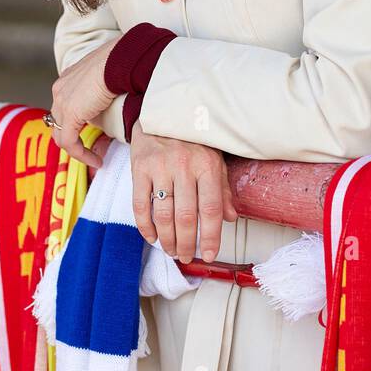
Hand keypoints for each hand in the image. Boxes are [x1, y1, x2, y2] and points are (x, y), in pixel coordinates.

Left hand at [48, 38, 121, 168]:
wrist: (119, 59)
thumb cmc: (121, 63)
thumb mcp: (107, 77)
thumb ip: (102, 91)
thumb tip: (110, 105)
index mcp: (67, 79)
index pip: (63, 108)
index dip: (75, 124)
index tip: (93, 133)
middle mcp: (60, 89)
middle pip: (58, 122)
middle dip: (73, 139)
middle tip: (90, 150)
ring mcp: (61, 101)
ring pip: (61, 134)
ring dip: (77, 150)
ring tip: (95, 159)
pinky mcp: (69, 114)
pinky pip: (69, 142)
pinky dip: (81, 154)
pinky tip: (96, 160)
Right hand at [129, 120, 237, 262]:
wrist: (162, 114)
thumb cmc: (192, 141)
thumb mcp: (213, 160)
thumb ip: (222, 189)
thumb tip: (230, 218)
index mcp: (207, 165)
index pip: (211, 209)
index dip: (210, 236)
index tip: (208, 255)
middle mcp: (184, 166)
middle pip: (186, 217)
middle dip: (186, 244)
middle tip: (186, 257)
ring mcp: (160, 167)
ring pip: (164, 215)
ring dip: (167, 239)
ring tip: (171, 250)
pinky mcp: (140, 168)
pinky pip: (141, 205)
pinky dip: (145, 227)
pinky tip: (151, 237)